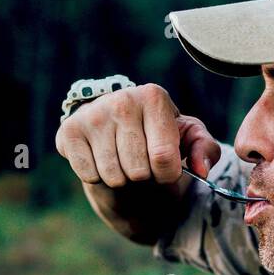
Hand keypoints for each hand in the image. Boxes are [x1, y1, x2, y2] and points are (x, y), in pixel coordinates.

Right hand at [55, 81, 219, 190]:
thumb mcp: (190, 140)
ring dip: (121, 178)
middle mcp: (121, 99)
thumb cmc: (160, 137)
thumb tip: (201, 170)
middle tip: (139, 160)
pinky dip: (97, 177)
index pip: (164, 159)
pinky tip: (100, 158)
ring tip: (121, 159)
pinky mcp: (68, 132)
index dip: (167, 174)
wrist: (117, 134)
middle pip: (138, 171)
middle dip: (143, 176)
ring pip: (113, 176)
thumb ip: (205, 151)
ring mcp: (92, 114)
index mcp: (153, 96)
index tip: (164, 164)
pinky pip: (89, 176)